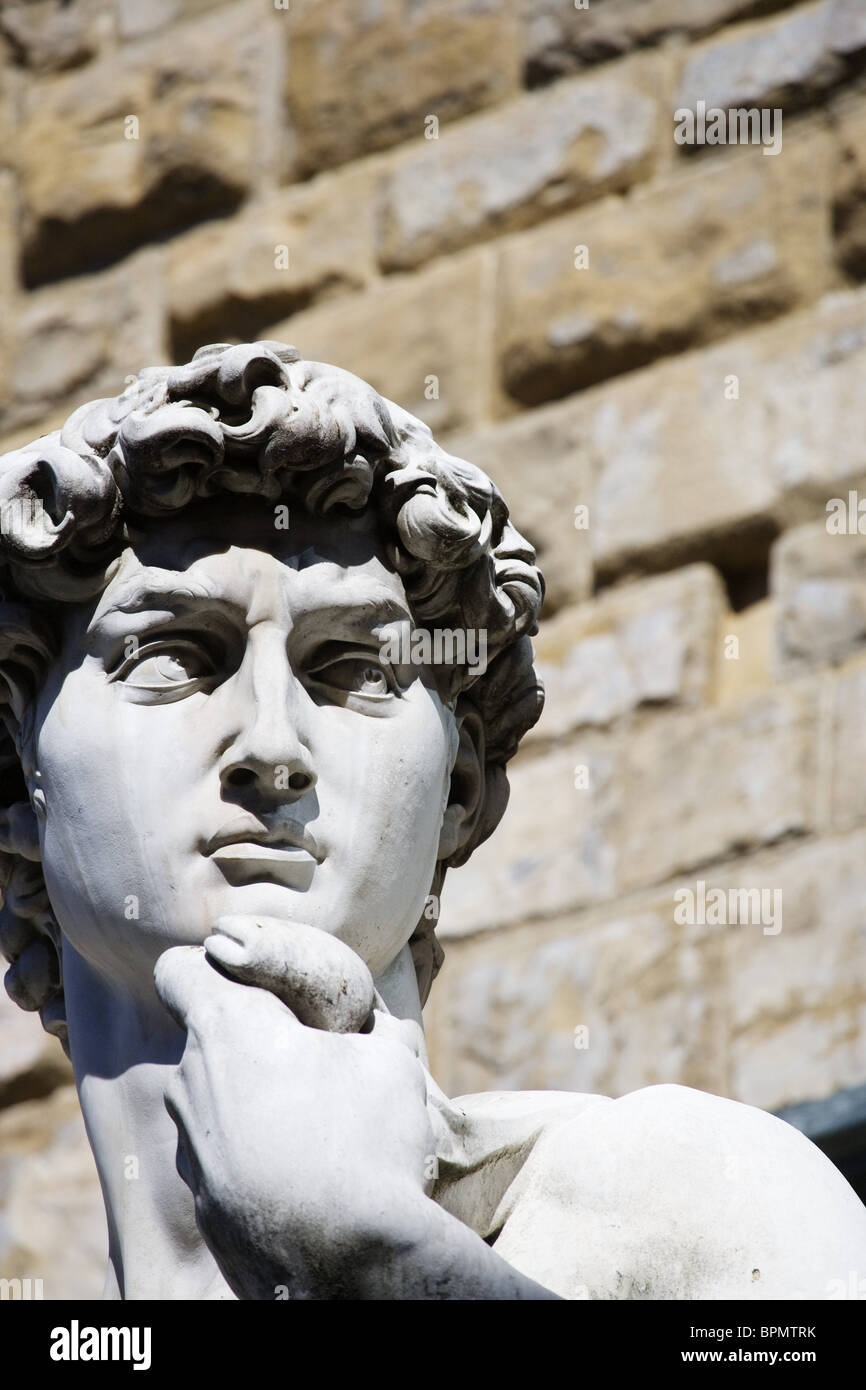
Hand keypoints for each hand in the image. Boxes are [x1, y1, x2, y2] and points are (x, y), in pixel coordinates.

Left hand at [154, 921, 436, 1299]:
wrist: (353, 1265)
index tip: (255, 984)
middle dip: (251, 1045)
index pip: (177, 969)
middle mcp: (192, 1083)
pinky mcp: (204, 1205)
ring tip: (316, 1131)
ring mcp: (193, 1150)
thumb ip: (363, 1027)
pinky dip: (256, 1160)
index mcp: (227, 1029)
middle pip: (206, 1041)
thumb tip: (370, 1023)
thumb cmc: (367, 1139)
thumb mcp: (388, 1057)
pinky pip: (226, 1161)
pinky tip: (305, 1179)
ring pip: (215, 1104)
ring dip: (253, 1105)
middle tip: (311, 1063)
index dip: (213, 967)